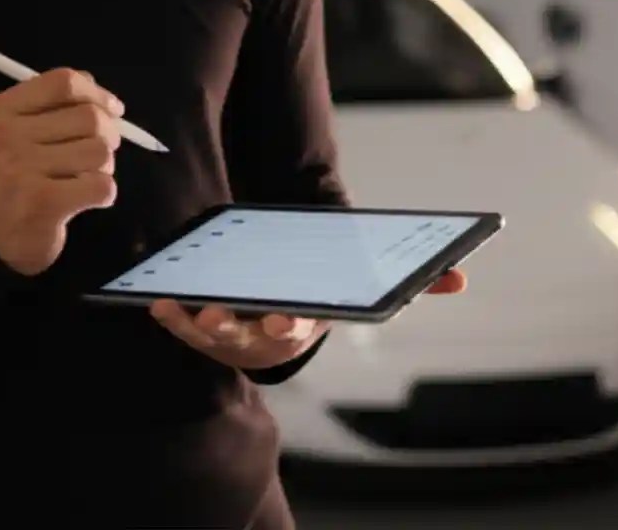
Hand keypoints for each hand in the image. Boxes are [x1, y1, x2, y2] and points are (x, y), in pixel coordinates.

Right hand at [0, 68, 124, 274]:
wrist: (10, 235)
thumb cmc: (24, 175)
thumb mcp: (25, 130)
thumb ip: (56, 102)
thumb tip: (95, 85)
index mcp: (2, 110)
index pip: (63, 82)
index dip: (97, 93)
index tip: (113, 110)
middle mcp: (6, 137)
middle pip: (89, 117)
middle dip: (109, 135)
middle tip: (100, 152)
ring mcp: (22, 170)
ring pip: (99, 152)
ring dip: (105, 166)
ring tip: (87, 177)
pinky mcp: (42, 203)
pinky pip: (103, 185)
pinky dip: (105, 193)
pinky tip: (86, 198)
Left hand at [150, 269, 466, 370]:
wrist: (283, 303)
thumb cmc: (324, 285)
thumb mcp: (366, 282)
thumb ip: (414, 283)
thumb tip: (461, 278)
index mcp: (308, 325)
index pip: (301, 329)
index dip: (291, 325)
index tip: (286, 318)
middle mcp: (269, 337)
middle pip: (252, 339)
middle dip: (236, 330)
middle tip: (217, 315)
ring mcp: (235, 336)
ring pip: (214, 338)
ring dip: (196, 326)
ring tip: (183, 307)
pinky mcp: (205, 329)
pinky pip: (184, 327)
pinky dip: (171, 317)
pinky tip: (156, 300)